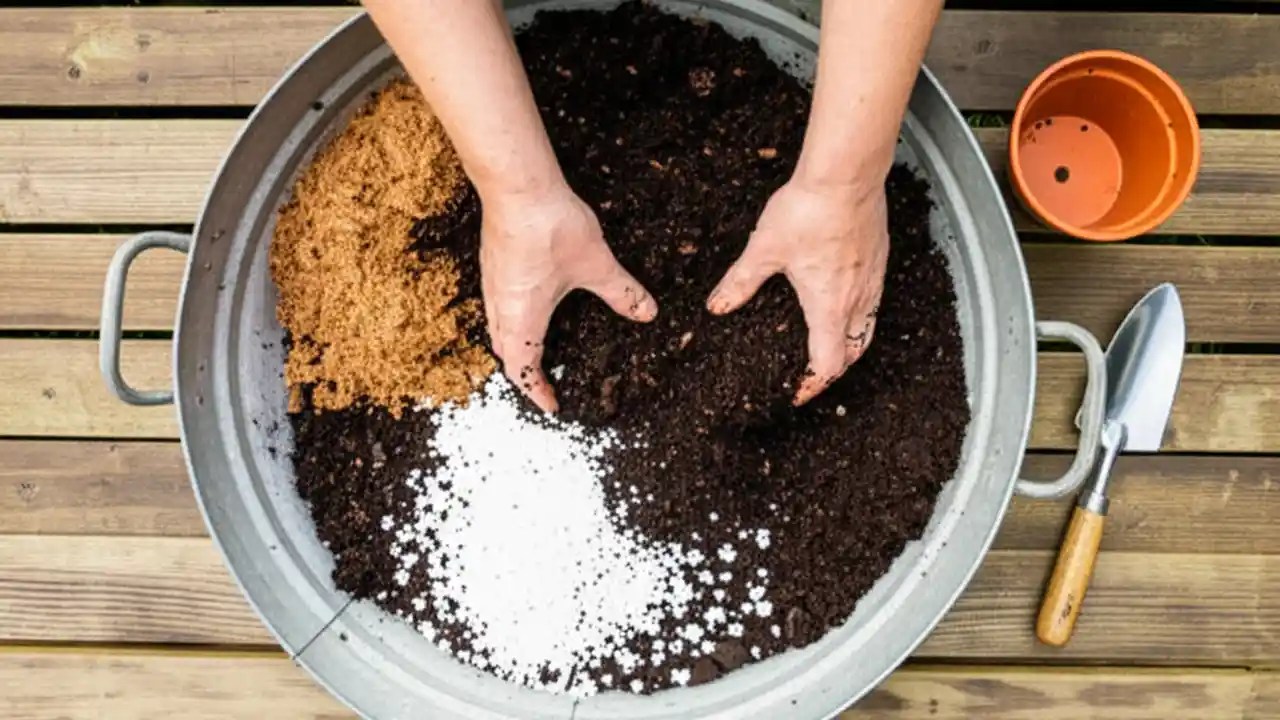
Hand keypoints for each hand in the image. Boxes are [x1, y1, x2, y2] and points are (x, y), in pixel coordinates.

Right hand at [481, 184, 657, 412]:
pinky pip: (498, 303)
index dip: (537, 391)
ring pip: (498, 327)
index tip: (552, 405)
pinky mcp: (494, 261)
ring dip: (514, 344)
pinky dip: (512, 318)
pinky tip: (531, 303)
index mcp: (523, 317)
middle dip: (523, 371)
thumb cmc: (552, 228)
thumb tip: (646, 313)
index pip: (522, 368)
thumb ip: (622, 292)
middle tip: (544, 381)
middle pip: (504, 352)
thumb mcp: (597, 266)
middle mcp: (501, 305)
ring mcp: (493, 282)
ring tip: (537, 349)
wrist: (518, 186)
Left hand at [707, 178, 888, 405]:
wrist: (847, 174)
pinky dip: (861, 315)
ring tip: (829, 344)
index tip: (798, 391)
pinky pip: (874, 301)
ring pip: (868, 328)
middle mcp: (857, 300)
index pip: (829, 364)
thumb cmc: (809, 211)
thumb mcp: (764, 250)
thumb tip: (718, 306)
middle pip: (854, 352)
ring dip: (850, 344)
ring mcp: (873, 280)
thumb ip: (741, 282)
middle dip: (836, 369)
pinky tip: (844, 300)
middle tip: (814, 373)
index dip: (814, 384)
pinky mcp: (879, 259)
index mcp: (829, 307)